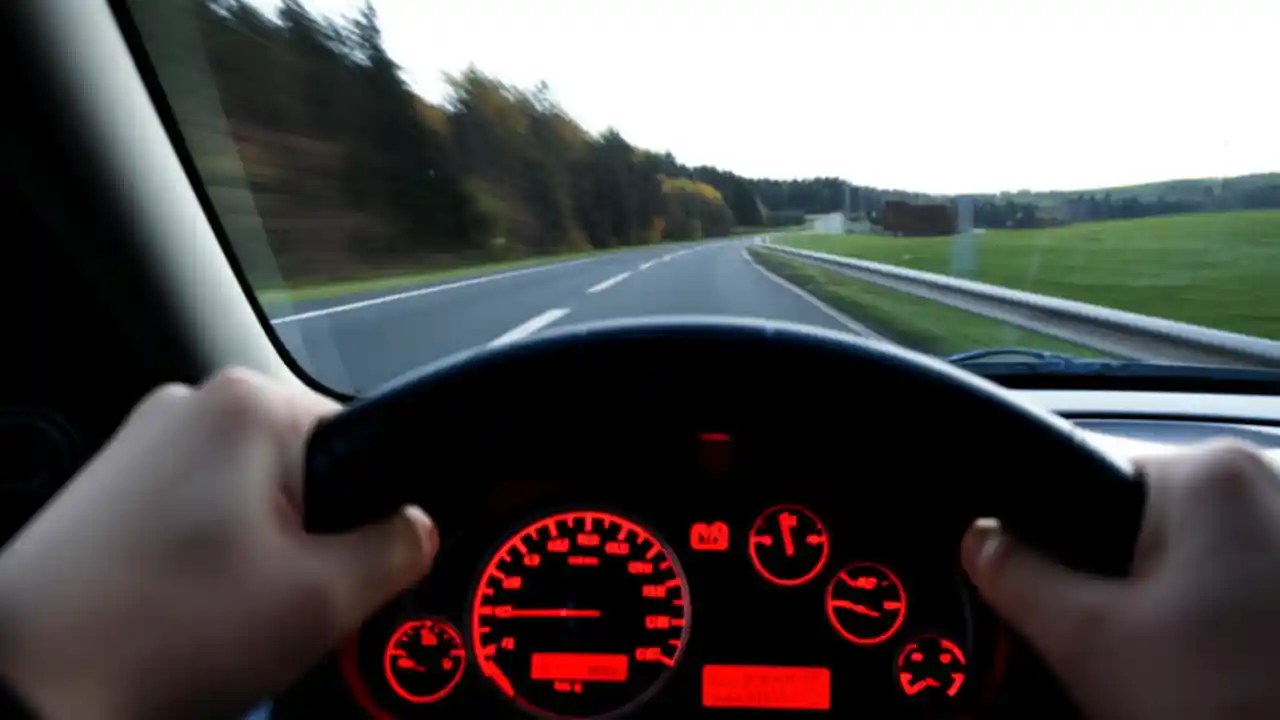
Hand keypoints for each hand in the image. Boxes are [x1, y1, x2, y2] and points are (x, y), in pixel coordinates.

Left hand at [0, 369, 436, 718]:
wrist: (29, 688)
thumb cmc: (156, 636)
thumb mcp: (323, 600)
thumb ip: (400, 548)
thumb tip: (418, 529)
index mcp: (250, 406)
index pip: (366, 444)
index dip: (373, 521)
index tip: (347, 575)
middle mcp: (193, 407)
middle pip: (309, 476)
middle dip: (314, 544)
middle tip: (284, 610)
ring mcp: (145, 446)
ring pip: (256, 503)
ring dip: (263, 560)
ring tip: (227, 620)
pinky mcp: (113, 489)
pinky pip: (203, 518)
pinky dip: (213, 565)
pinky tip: (193, 614)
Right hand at [962, 440, 1279, 719]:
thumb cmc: (1232, 701)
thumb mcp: (1088, 643)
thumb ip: (1016, 576)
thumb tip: (980, 543)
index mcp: (1207, 474)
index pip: (1090, 477)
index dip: (1058, 543)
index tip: (1069, 601)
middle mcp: (1268, 479)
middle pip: (1145, 519)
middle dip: (1122, 579)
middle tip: (1130, 650)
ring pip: (1196, 555)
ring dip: (1173, 601)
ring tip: (1184, 666)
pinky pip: (1244, 577)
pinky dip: (1223, 614)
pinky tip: (1223, 665)